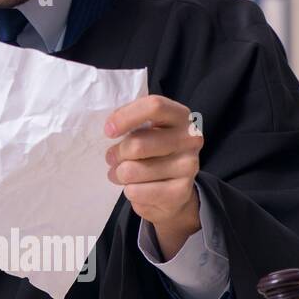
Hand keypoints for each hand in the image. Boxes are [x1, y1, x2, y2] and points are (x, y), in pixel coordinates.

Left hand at [104, 94, 202, 258]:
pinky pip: (136, 191)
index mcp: (180, 116)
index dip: (125, 117)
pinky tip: (137, 188)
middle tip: (112, 158)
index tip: (109, 131)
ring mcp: (189, 166)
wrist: (174, 191)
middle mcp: (190, 139)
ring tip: (122, 174)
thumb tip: (110, 128)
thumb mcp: (146, 130)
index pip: (154, 106)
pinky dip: (129, 191)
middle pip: (137, 144)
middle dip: (116, 154)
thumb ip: (133, 122)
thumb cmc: (152, 152)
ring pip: (132, 171)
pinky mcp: (181, 192)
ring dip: (119, 174)